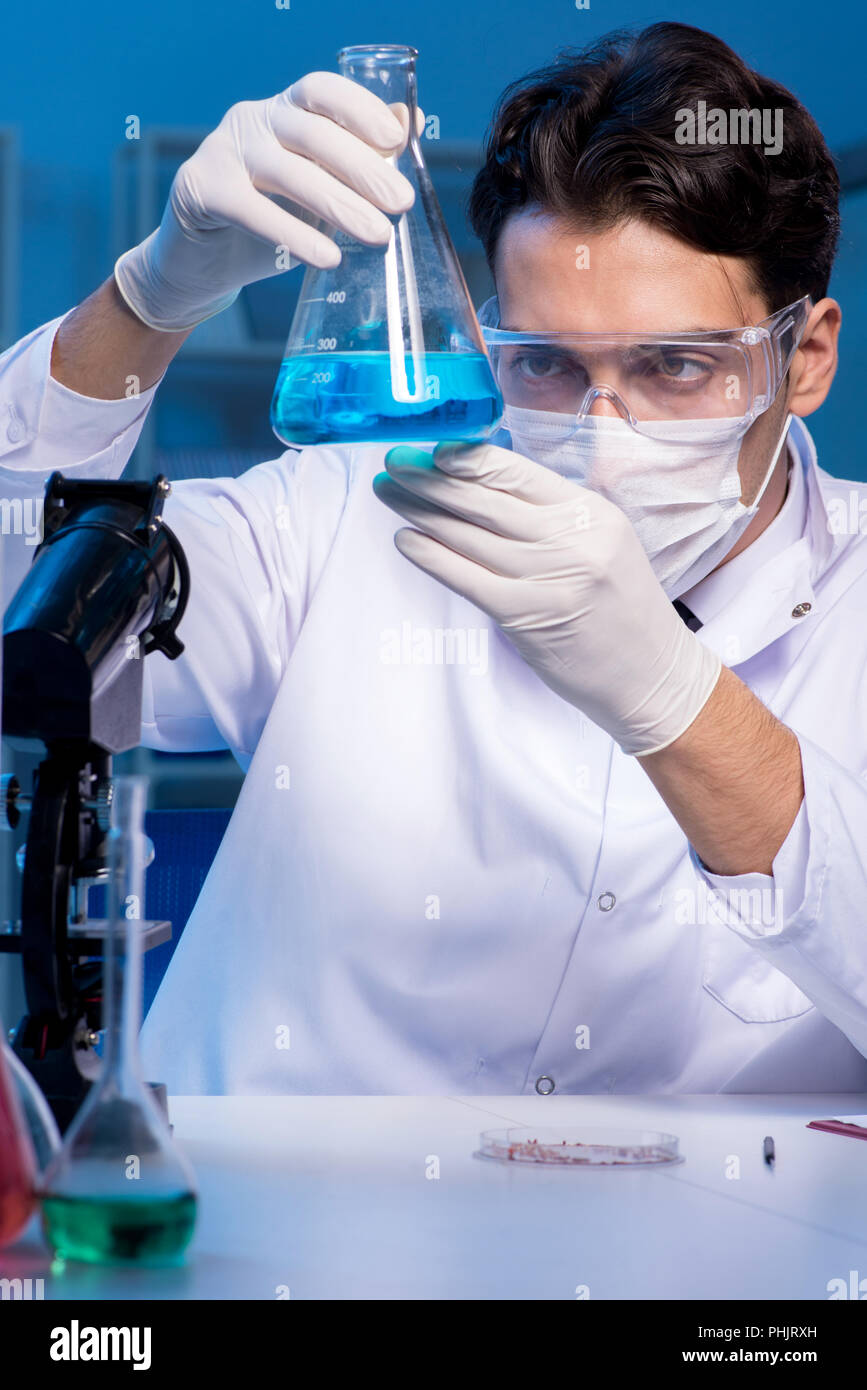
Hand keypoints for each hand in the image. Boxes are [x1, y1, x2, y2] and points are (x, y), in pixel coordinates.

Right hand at [114, 74, 422, 330]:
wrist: (203, 264)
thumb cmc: (269, 224)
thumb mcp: (317, 193)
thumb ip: (357, 160)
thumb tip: (408, 125)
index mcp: (283, 112)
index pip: (321, 91)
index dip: (359, 108)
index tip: (396, 139)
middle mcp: (252, 121)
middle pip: (312, 133)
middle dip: (363, 168)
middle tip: (401, 202)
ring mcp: (222, 151)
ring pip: (288, 173)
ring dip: (338, 205)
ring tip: (377, 235)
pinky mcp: (200, 188)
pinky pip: (253, 210)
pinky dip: (294, 235)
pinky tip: (327, 258)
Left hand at [373, 441, 721, 755]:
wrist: (650, 674)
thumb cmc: (620, 606)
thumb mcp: (602, 540)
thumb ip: (551, 513)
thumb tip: (482, 480)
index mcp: (590, 512)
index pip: (514, 472)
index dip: (465, 456)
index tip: (430, 447)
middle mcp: (569, 541)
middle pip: (483, 499)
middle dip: (429, 477)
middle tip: (394, 460)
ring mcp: (546, 579)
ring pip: (467, 535)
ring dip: (419, 510)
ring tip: (388, 491)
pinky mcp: (524, 616)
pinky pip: (464, 578)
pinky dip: (430, 556)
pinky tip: (405, 540)